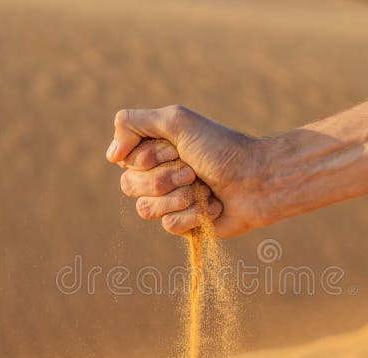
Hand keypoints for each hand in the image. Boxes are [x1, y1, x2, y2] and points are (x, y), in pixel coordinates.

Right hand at [106, 105, 269, 237]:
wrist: (257, 180)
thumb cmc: (221, 148)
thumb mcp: (176, 121)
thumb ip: (133, 123)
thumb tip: (110, 156)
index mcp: (154, 151)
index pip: (124, 161)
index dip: (149, 158)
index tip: (177, 149)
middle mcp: (159, 175)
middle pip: (129, 186)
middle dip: (164, 179)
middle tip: (193, 171)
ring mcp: (171, 202)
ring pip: (146, 210)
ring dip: (179, 197)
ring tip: (203, 188)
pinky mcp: (186, 225)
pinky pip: (169, 226)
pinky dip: (194, 214)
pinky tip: (213, 206)